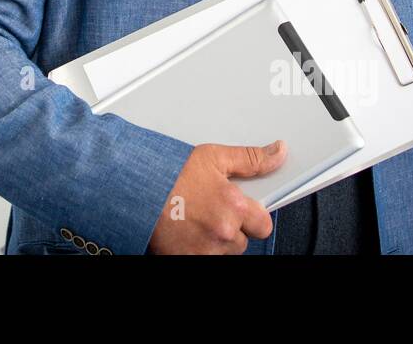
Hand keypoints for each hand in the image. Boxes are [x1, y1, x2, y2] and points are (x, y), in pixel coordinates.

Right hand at [147, 140, 286, 254]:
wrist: (134, 189)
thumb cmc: (168, 173)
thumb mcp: (212, 157)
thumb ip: (250, 159)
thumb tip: (277, 153)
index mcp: (234, 206)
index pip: (263, 224)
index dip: (252, 216)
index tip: (241, 210)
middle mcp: (223, 232)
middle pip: (241, 240)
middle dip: (230, 228)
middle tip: (209, 211)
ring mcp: (206, 250)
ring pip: (223, 251)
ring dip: (213, 240)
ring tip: (194, 220)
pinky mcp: (188, 260)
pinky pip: (204, 258)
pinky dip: (197, 248)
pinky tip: (185, 232)